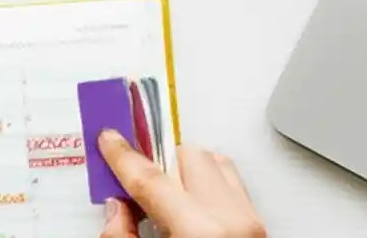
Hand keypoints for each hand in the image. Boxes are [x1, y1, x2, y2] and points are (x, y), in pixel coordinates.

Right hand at [99, 130, 265, 237]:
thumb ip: (124, 237)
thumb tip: (116, 209)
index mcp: (201, 231)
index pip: (152, 179)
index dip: (123, 156)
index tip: (109, 138)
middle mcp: (232, 219)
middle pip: (187, 156)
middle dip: (158, 165)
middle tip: (134, 183)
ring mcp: (250, 220)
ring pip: (213, 161)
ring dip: (184, 172)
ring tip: (165, 200)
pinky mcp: (258, 224)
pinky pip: (230, 182)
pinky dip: (206, 185)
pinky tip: (189, 208)